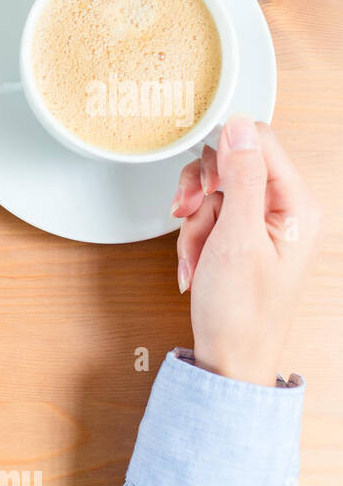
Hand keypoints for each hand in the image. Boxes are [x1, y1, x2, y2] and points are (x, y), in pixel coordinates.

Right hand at [171, 114, 322, 385]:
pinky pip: (208, 218)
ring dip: (194, 224)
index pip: (259, 144)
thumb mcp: (237, 238)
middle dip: (202, 195)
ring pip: (213, 194)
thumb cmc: (241, 312)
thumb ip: (241, 177)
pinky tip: (196, 266)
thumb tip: (239, 125)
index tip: (202, 186)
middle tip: (188, 216)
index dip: (222, 157)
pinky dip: (194, 240)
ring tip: (196, 257)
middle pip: (232, 166)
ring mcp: (262, 225)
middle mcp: (285, 210)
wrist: (230, 359)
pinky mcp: (242, 239)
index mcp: (297, 205)